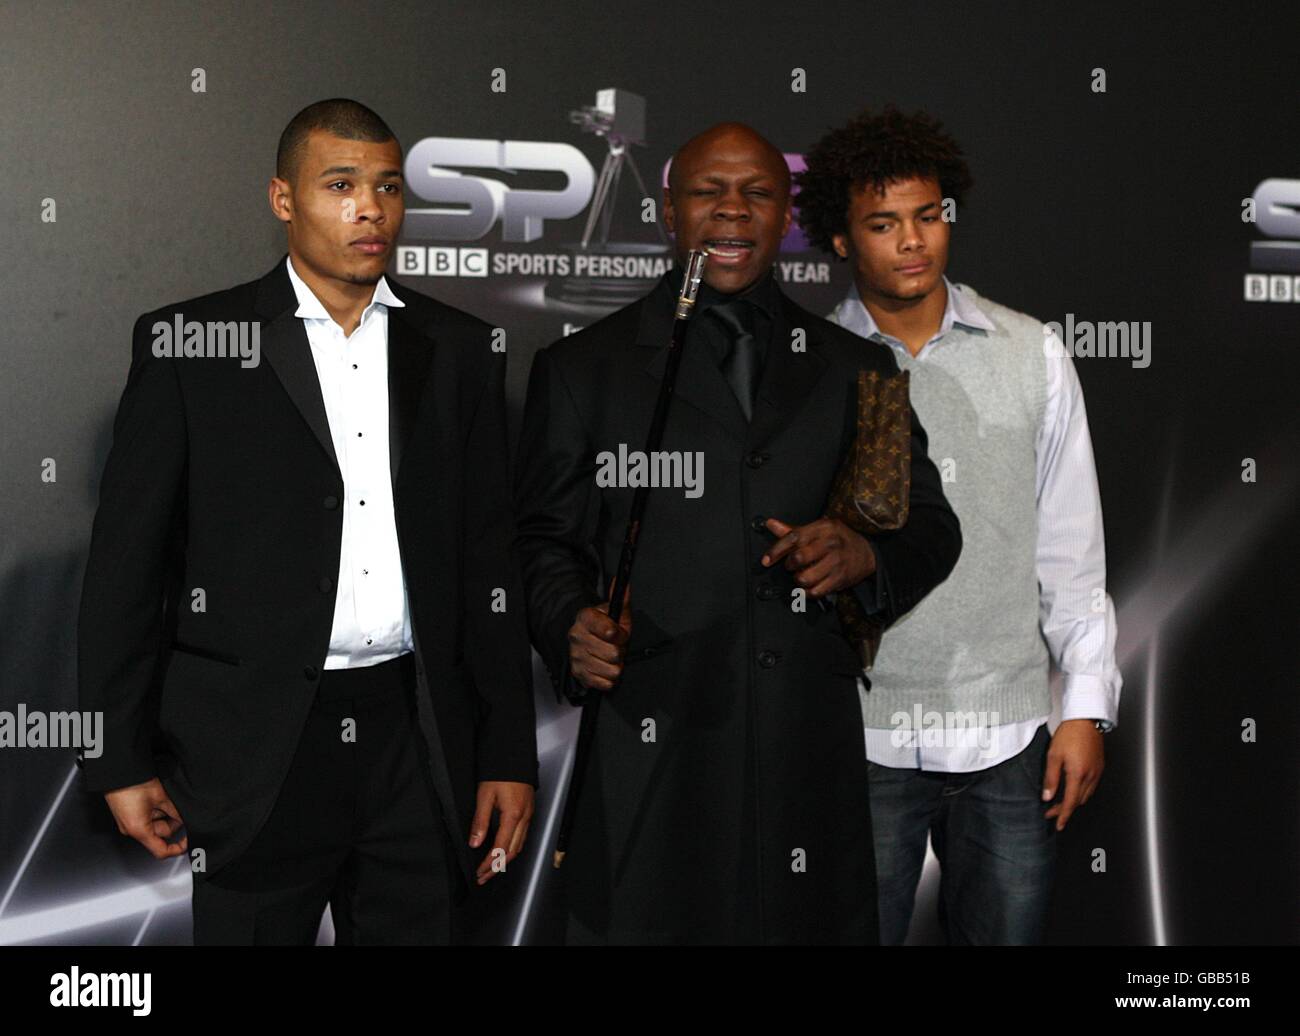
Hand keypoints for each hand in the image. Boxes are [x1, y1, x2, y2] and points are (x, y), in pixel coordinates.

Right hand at [103, 778, 187, 859]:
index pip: (161, 851)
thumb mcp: (161, 797)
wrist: (118, 770)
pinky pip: (147, 817)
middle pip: (160, 834)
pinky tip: (154, 797)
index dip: (177, 848)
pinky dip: (155, 809)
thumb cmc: (133, 783)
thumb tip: (184, 820)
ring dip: (163, 812)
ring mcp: (128, 822)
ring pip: (155, 824)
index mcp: (139, 830)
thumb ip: (175, 812)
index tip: (188, 842)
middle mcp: (131, 830)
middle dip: (172, 820)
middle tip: (173, 804)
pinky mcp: (127, 815)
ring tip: (160, 796)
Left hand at [469, 780, 534, 884]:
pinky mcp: (529, 812)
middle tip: (483, 877)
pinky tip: (503, 851)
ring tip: (491, 869)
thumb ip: (480, 821)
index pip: (501, 848)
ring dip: (505, 860)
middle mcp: (525, 818)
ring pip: (520, 846)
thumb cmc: (500, 772)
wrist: (514, 756)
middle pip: (512, 852)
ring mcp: (529, 815)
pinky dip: (512, 848)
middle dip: (497, 867)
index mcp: (513, 815)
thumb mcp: (485, 795)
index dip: (489, 863)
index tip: (479, 872)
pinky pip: (522, 837)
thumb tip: (475, 842)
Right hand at [567, 585, 631, 691]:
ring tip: (611, 657)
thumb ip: (622, 599)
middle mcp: (576, 636)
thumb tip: (623, 583)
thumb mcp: (616, 613)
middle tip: (616, 646)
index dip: (617, 634)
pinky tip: (606, 668)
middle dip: (620, 650)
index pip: (607, 630)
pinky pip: (603, 683)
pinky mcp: (578, 673)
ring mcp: (576, 656)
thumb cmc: (606, 626)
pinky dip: (609, 679)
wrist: (589, 640)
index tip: (618, 633)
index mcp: (585, 618)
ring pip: (610, 669)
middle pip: (612, 653)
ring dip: (616, 665)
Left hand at [761, 517, 875, 596]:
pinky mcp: (840, 579)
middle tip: (791, 566)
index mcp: (823, 528)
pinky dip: (806, 592)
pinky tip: (807, 587)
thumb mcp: (819, 529)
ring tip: (801, 575)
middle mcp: (830, 544)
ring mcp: (836, 562)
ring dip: (798, 580)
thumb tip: (770, 524)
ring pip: (805, 577)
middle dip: (789, 565)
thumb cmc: (838, 539)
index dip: (776, 550)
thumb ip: (793, 529)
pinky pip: (816, 591)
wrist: (867, 552)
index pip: (794, 537)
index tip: (766, 560)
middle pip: (799, 558)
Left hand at [1042, 720, 1104, 830]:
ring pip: (1086, 795)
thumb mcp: (1053, 755)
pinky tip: (1073, 790)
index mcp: (1078, 774)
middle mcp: (1090, 776)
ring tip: (1060, 803)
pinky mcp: (1100, 767)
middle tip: (1052, 813)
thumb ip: (1051, 778)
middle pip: (1078, 801)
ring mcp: (1097, 772)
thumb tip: (1047, 796)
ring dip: (1073, 802)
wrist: (1086, 720)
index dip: (1063, 815)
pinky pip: (1091, 787)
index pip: (1070, 802)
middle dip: (1065, 810)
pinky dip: (1081, 793)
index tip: (1058, 824)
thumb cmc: (1070, 734)